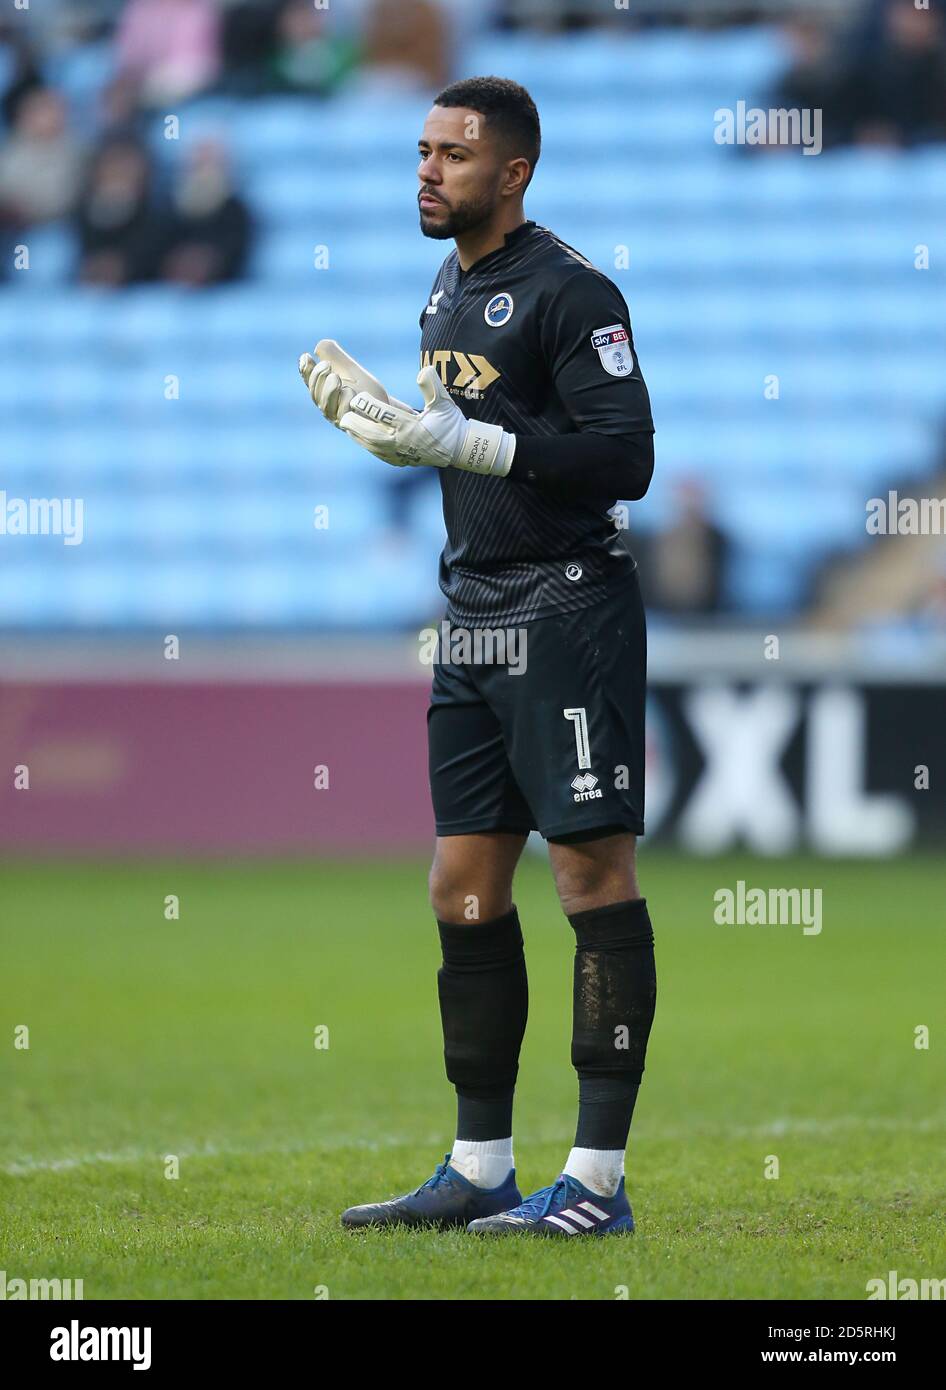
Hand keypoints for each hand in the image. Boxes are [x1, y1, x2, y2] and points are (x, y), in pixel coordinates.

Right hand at [298, 339, 396, 428]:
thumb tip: (319, 346)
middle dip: (318, 378)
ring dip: (329, 391)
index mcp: (323, 391)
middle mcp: (327, 406)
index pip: (309, 381)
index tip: (306, 357)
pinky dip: (345, 402)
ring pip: (327, 406)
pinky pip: (344, 416)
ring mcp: (338, 418)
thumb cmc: (365, 389)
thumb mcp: (350, 369)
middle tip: (327, 365)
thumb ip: (336, 356)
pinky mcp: (351, 425)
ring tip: (336, 377)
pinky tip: (350, 392)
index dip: (305, 370)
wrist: (384, 407)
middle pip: (315, 394)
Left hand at [339, 366, 514, 475]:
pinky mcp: (400, 460)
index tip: (357, 398)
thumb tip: (423, 370)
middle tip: (344, 414)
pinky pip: (378, 453)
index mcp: (413, 428)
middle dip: (357, 424)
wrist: (460, 449)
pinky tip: (358, 436)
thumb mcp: (444, 401)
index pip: (386, 416)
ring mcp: (401, 454)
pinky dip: (366, 445)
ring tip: (346, 424)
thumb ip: (432, 385)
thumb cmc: (451, 423)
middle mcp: (405, 443)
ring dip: (358, 436)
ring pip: (373, 446)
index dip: (370, 407)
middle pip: (373, 435)